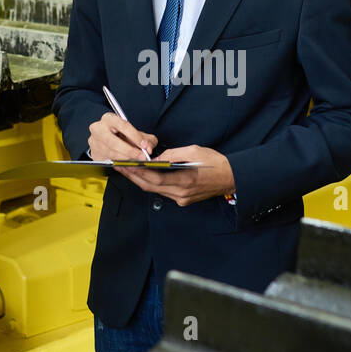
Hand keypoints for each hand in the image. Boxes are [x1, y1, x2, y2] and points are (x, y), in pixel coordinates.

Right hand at [88, 111, 156, 161]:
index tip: (144, 145)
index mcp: (109, 119)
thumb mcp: (137, 133)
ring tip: (136, 161)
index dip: (135, 136)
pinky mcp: (94, 154)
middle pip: (113, 142)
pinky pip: (107, 161)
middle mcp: (98, 129)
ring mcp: (94, 142)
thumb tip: (148, 148)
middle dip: (130, 151)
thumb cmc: (124, 135)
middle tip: (141, 157)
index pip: (123, 126)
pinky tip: (127, 164)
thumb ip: (146, 139)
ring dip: (125, 159)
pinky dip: (119, 164)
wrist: (112, 139)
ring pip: (110, 153)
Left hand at [116, 145, 234, 206]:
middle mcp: (181, 193)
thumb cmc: (216, 163)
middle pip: (150, 187)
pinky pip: (163, 192)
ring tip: (126, 170)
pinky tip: (143, 176)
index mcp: (185, 180)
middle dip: (133, 176)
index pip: (154, 179)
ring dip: (140, 181)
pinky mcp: (183, 200)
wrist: (232, 178)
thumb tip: (154, 159)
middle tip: (118, 166)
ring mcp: (182, 199)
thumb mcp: (194, 151)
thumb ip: (172, 155)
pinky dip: (151, 184)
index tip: (124, 165)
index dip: (137, 173)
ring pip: (155, 191)